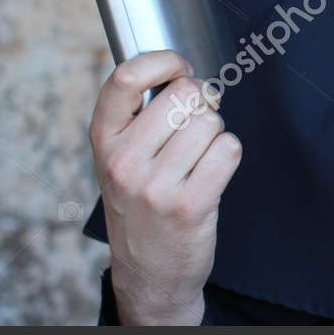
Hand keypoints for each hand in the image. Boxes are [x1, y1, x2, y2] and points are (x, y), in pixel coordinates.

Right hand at [88, 50, 241, 324]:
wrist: (148, 273)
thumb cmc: (141, 204)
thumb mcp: (120, 158)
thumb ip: (139, 115)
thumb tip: (181, 71)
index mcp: (104, 140)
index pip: (125, 77)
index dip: (163, 61)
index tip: (179, 67)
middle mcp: (124, 161)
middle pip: (185, 93)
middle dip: (200, 104)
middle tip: (192, 131)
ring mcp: (155, 185)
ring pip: (210, 121)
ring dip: (215, 134)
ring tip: (198, 160)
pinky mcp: (189, 205)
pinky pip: (229, 149)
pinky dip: (229, 154)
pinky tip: (212, 174)